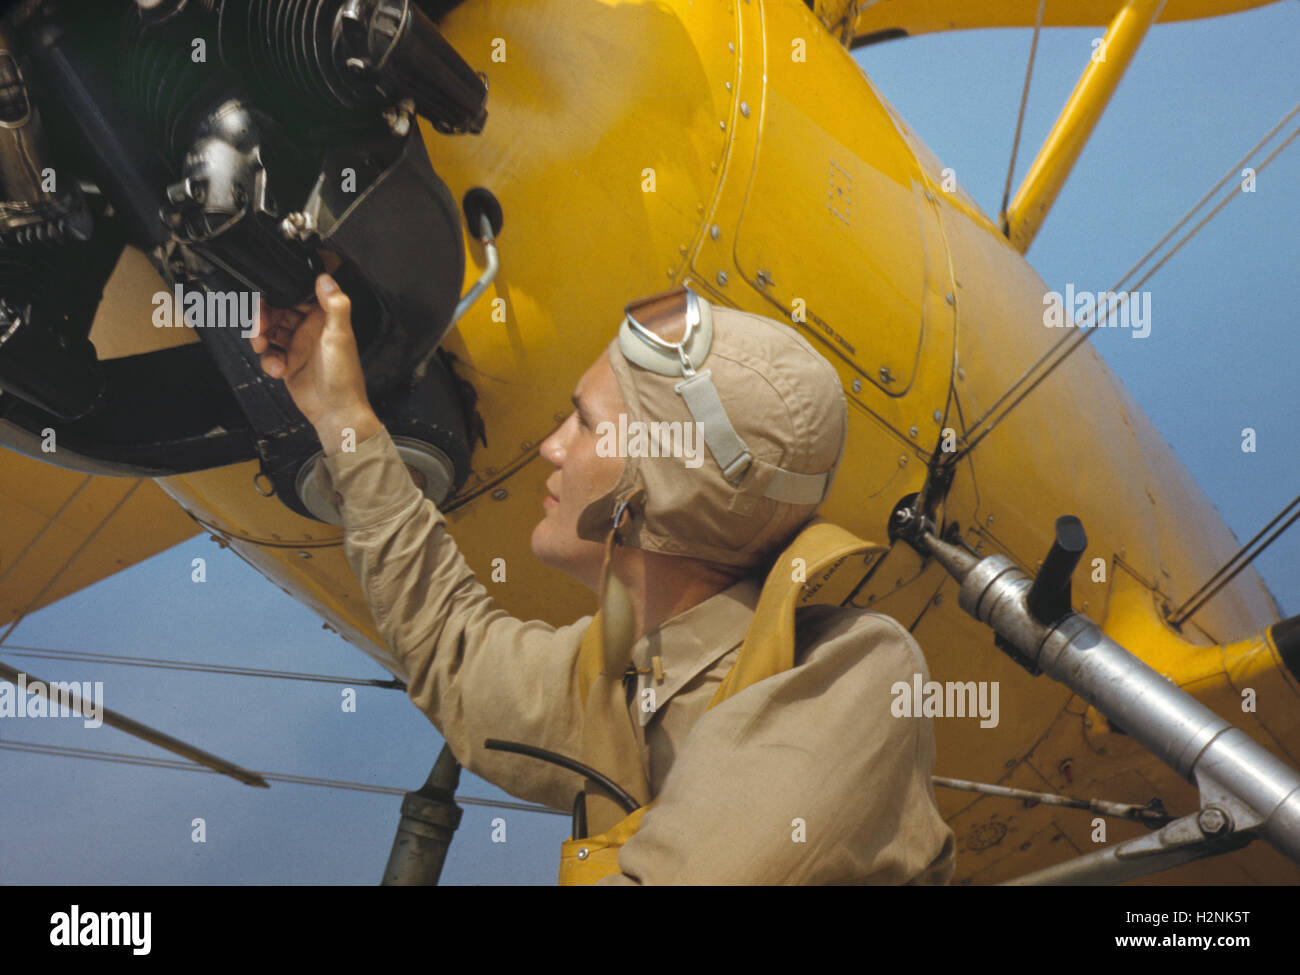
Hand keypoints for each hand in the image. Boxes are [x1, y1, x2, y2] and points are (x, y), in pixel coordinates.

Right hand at [250, 273, 380, 453]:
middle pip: (277, 312)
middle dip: (263, 317)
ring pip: (269, 331)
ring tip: (261, 346)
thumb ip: (334, 306)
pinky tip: (277, 369)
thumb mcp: (340, 336)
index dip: (279, 295)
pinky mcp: (288, 363)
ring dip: (260, 336)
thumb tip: (326, 279)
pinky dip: (268, 360)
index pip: (295, 296)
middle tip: (258, 327)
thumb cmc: (344, 376)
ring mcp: (298, 346)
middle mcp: (309, 329)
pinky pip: (269, 354)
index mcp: (324, 318)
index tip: (267, 301)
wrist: (336, 412)